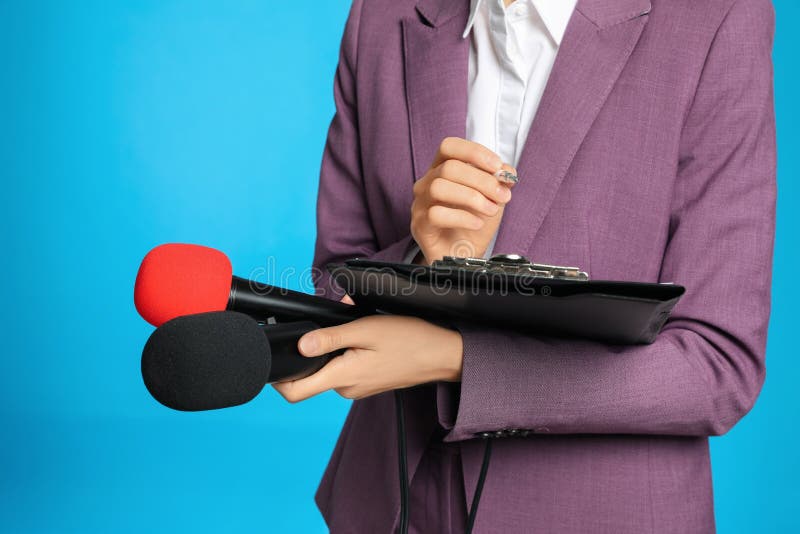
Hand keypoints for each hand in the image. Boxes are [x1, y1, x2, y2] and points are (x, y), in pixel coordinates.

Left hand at [272, 315, 462, 401]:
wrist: (442, 355)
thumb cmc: (410, 339)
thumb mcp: (366, 330)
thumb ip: (330, 337)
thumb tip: (300, 345)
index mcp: (342, 377)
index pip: (295, 392)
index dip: (278, 378)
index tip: (277, 357)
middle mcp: (346, 388)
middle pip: (311, 373)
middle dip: (316, 345)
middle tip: (336, 323)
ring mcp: (356, 387)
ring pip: (330, 366)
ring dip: (335, 344)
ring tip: (358, 326)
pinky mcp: (365, 382)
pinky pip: (346, 366)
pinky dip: (349, 349)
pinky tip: (367, 336)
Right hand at [411, 137, 515, 263]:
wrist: (464, 256)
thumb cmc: (474, 224)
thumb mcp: (493, 199)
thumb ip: (499, 182)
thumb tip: (506, 171)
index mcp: (442, 169)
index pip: (449, 147)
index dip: (474, 152)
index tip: (497, 166)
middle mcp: (427, 183)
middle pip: (449, 168)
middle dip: (482, 180)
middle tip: (502, 196)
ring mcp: (420, 204)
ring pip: (439, 187)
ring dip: (472, 197)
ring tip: (491, 210)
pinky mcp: (419, 225)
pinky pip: (436, 214)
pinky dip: (463, 217)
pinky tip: (477, 224)